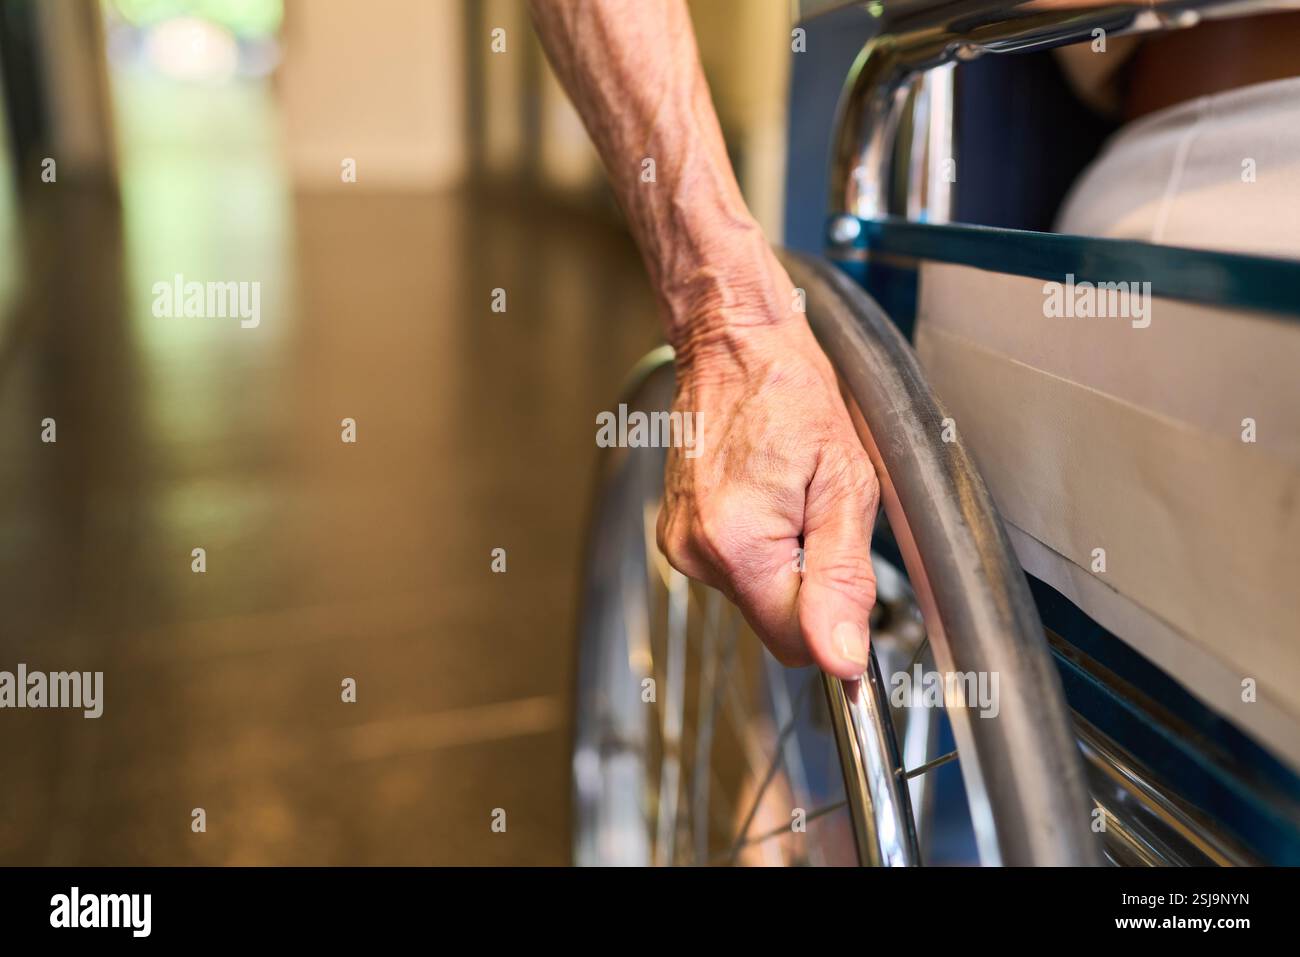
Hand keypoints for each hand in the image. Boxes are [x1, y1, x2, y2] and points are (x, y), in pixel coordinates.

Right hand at [656, 265, 879, 678]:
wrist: (734, 344)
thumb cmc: (792, 394)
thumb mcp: (845, 483)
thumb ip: (842, 579)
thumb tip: (841, 660)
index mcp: (738, 546)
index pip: (796, 646)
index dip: (835, 629)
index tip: (851, 585)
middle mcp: (696, 553)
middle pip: (774, 624)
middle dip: (810, 588)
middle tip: (820, 516)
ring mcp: (679, 544)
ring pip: (756, 598)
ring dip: (784, 565)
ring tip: (792, 496)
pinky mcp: (675, 534)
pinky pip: (733, 571)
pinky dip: (758, 548)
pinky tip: (766, 496)